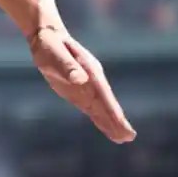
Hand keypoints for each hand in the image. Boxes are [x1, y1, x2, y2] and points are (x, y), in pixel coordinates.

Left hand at [30, 26, 135, 143]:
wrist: (48, 38)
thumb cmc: (51, 45)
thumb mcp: (55, 53)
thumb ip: (67, 66)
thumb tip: (80, 79)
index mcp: (89, 71)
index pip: (103, 94)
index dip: (111, 110)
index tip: (121, 123)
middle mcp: (92, 81)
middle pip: (107, 104)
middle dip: (117, 120)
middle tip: (129, 137)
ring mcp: (87, 87)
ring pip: (101, 109)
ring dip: (111, 123)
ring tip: (123, 138)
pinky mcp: (79, 93)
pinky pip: (92, 109)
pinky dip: (101, 120)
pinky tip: (108, 130)